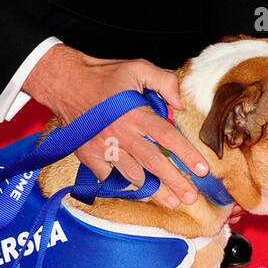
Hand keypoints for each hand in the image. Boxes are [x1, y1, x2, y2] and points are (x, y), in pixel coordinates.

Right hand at [22, 44, 208, 207]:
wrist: (64, 82)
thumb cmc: (102, 74)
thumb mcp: (137, 67)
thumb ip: (164, 82)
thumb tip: (179, 104)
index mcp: (136, 113)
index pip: (168, 137)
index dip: (188, 155)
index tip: (203, 170)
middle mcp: (121, 133)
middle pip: (154, 163)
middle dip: (175, 182)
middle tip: (190, 197)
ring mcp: (104, 147)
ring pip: (132, 174)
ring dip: (152, 189)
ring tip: (168, 199)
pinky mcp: (88, 154)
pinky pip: (108, 176)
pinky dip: (121, 183)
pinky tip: (135, 187)